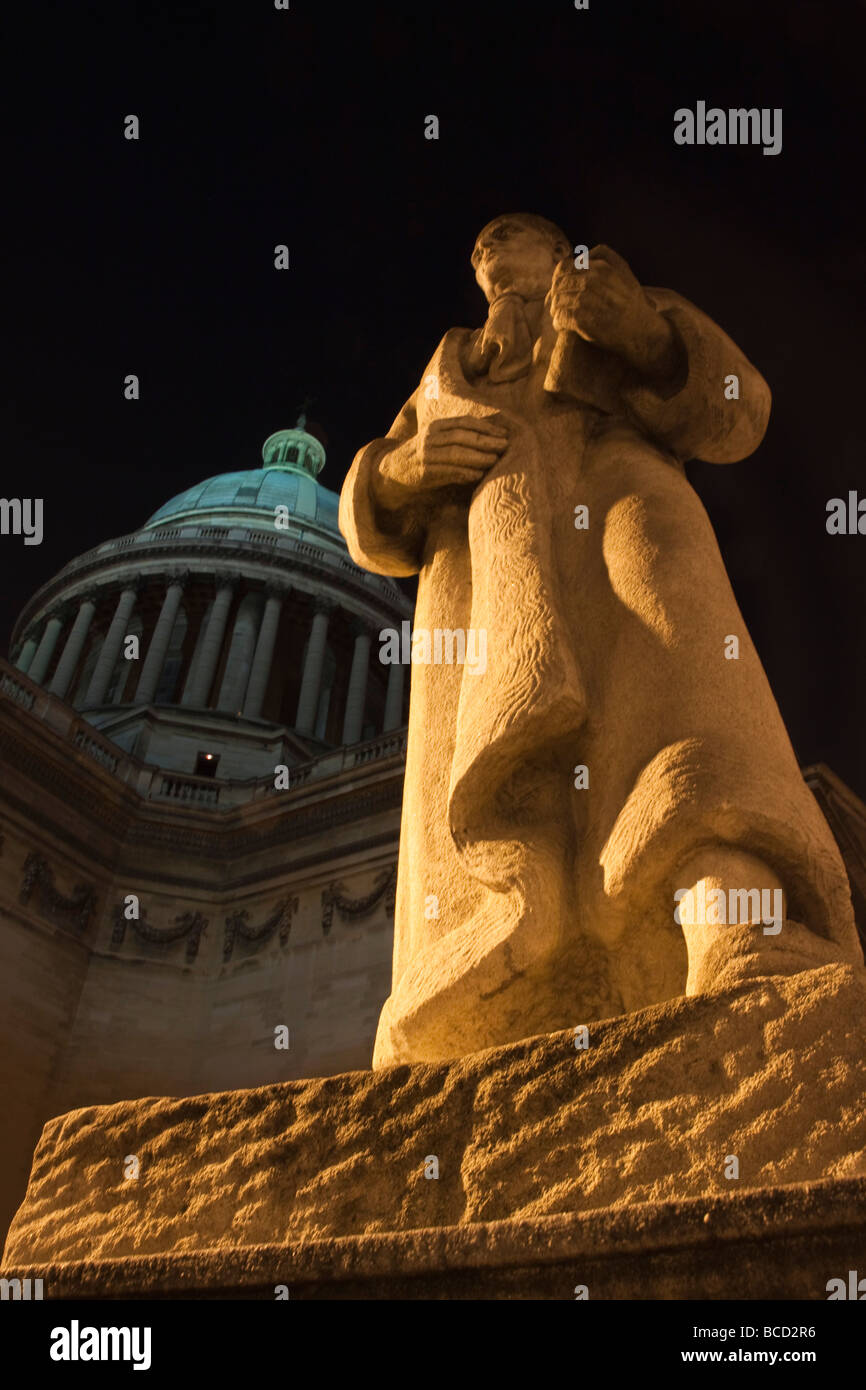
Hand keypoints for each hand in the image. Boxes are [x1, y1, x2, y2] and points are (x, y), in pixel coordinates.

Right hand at [376, 414, 509, 507]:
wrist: (396, 470)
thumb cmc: (426, 455)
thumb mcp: (440, 439)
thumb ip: (460, 437)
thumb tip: (493, 439)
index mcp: (437, 426)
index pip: (465, 422)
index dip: (486, 427)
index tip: (504, 433)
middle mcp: (431, 437)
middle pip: (463, 436)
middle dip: (486, 441)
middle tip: (505, 446)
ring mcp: (427, 454)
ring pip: (457, 453)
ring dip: (478, 457)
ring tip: (495, 460)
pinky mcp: (424, 471)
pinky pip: (448, 471)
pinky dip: (465, 472)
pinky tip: (478, 475)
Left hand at [549, 245, 677, 377]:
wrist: (642, 332)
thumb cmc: (630, 306)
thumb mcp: (622, 274)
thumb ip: (601, 264)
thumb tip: (575, 261)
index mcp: (600, 268)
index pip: (564, 267)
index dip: (558, 278)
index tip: (560, 289)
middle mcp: (593, 280)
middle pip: (558, 284)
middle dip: (555, 295)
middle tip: (556, 306)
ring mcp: (586, 299)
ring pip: (557, 301)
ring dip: (555, 310)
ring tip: (559, 318)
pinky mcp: (581, 318)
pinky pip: (560, 318)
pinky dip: (558, 323)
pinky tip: (562, 327)